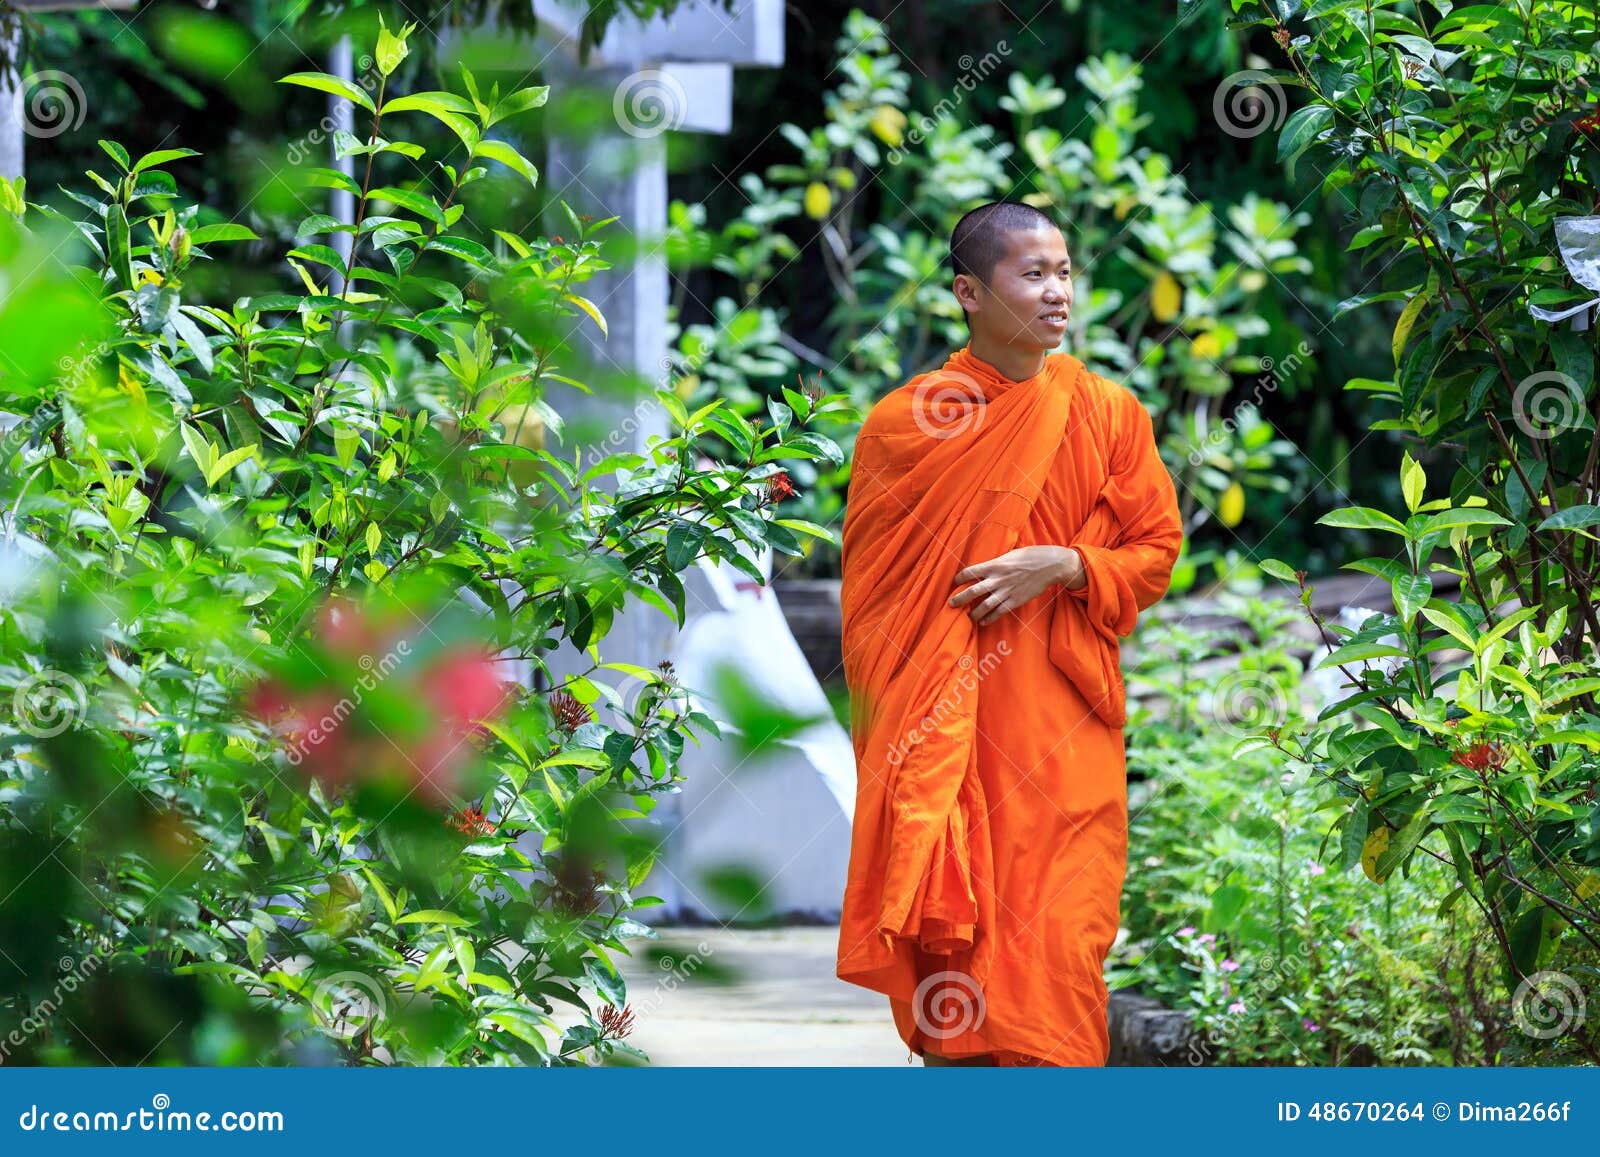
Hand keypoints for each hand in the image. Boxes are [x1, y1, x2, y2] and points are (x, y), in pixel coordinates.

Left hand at [949, 545, 1084, 625]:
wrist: (1050, 565)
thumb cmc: (1031, 556)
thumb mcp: (1010, 554)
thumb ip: (998, 562)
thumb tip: (988, 566)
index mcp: (995, 565)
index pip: (970, 572)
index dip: (959, 578)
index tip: (955, 583)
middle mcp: (997, 579)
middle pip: (972, 591)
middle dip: (960, 598)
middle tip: (951, 604)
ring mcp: (1006, 591)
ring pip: (984, 605)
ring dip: (973, 612)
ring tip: (968, 617)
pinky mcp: (1015, 601)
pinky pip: (999, 612)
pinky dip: (990, 618)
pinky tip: (983, 622)